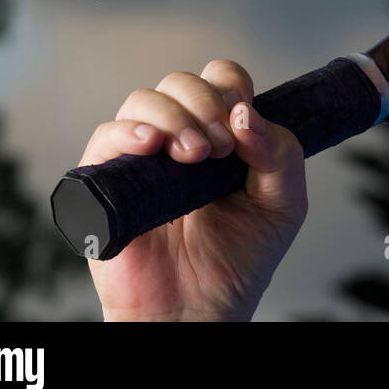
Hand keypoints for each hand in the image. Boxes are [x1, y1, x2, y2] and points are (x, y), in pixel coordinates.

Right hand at [80, 59, 306, 319]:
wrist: (199, 309)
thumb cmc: (239, 258)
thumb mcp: (283, 202)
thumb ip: (281, 154)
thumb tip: (247, 115)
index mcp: (219, 132)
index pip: (219, 79)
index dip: (231, 87)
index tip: (242, 125)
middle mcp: (176, 136)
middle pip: (180, 83)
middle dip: (205, 104)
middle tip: (221, 148)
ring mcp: (140, 157)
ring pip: (142, 101)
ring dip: (174, 117)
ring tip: (195, 156)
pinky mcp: (106, 182)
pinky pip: (105, 137)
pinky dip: (127, 132)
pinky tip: (151, 146)